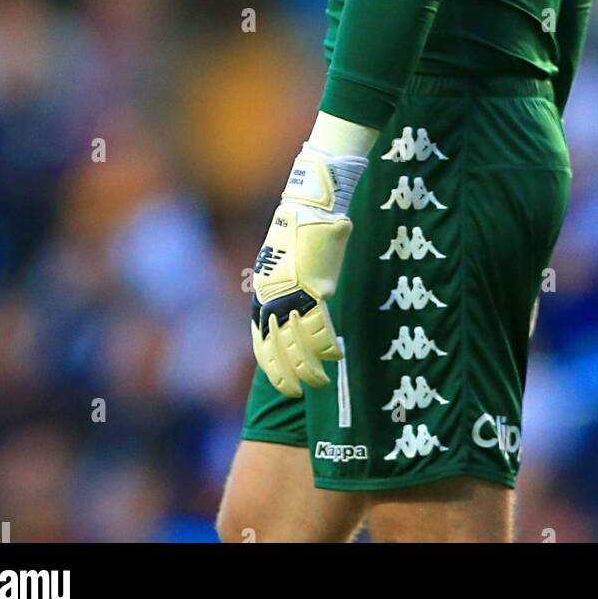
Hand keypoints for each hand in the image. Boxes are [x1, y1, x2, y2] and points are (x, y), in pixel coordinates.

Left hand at [250, 146, 365, 396]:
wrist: (308, 206)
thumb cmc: (299, 231)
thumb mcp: (284, 260)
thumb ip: (286, 284)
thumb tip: (296, 301)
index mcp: (263, 290)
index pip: (261, 337)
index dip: (270, 362)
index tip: (278, 380)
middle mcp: (272, 295)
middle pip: (277, 346)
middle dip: (287, 373)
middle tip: (296, 393)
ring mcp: (293, 293)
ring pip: (298, 343)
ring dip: (309, 366)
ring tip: (319, 383)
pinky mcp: (315, 288)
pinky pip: (320, 326)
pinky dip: (328, 345)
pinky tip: (337, 357)